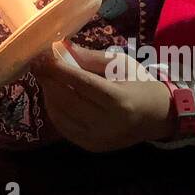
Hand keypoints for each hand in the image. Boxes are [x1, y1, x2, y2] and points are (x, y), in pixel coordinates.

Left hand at [29, 44, 173, 151]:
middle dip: (48, 80)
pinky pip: (64, 128)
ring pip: (61, 115)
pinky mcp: (91, 146)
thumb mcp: (120, 64)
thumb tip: (60, 48)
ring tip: (44, 78)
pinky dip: (54, 111)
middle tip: (37, 64)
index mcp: (118, 100)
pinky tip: (52, 96)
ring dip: (48, 94)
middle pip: (67, 100)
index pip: (81, 83)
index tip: (42, 56)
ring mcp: (98, 138)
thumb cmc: (138, 84)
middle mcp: (107, 123)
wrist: (157, 117)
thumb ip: (89, 57)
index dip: (58, 69)